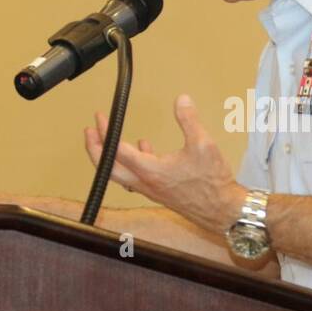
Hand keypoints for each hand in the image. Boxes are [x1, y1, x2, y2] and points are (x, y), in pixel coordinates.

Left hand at [83, 93, 245, 233]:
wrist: (221, 210)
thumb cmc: (212, 182)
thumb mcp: (204, 145)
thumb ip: (189, 121)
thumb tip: (181, 100)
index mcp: (151, 170)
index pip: (118, 150)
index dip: (106, 132)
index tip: (101, 118)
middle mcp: (145, 182)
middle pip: (108, 168)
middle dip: (95, 149)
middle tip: (90, 132)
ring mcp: (150, 190)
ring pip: (119, 175)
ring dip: (110, 158)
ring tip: (107, 140)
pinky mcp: (158, 193)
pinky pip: (135, 178)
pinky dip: (131, 163)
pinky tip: (144, 147)